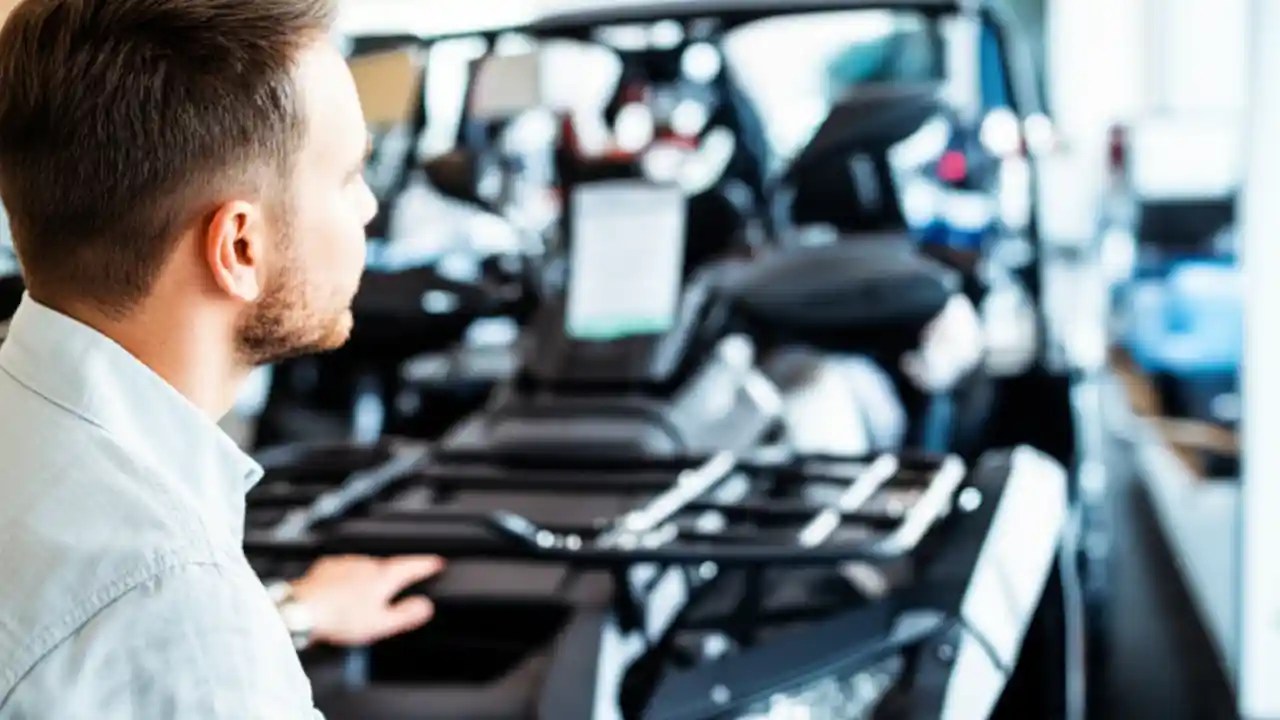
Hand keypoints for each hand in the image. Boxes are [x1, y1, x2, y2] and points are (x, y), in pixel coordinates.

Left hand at [290, 555, 445, 646]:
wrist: (302, 610)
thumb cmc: (340, 618)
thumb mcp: (381, 624)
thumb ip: (407, 614)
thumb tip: (425, 606)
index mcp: (384, 577)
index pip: (413, 565)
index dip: (427, 564)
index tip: (436, 562)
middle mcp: (367, 564)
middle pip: (389, 566)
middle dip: (394, 576)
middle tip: (396, 590)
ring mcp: (346, 563)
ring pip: (366, 568)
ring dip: (369, 578)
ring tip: (365, 599)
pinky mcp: (328, 566)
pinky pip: (345, 570)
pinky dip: (349, 579)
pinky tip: (343, 594)